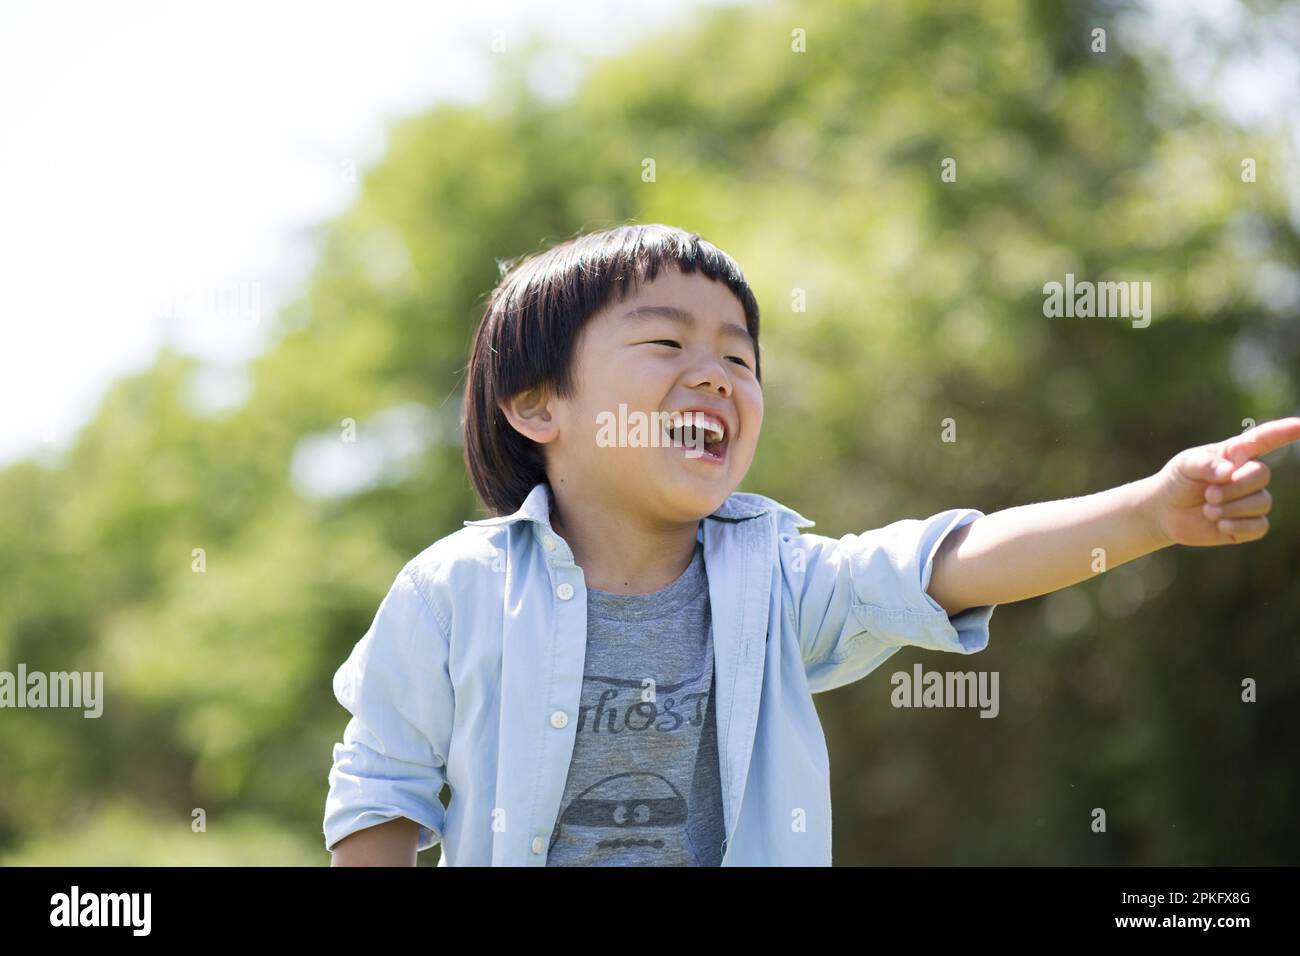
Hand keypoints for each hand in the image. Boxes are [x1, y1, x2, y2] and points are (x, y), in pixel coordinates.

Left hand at [1148, 417, 1299, 546]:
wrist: (1166, 511)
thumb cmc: (1178, 480)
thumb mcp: (1185, 465)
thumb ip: (1205, 464)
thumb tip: (1229, 471)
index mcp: (1236, 454)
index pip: (1265, 439)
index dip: (1285, 431)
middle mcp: (1248, 475)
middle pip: (1262, 475)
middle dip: (1235, 486)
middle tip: (1209, 494)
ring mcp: (1250, 499)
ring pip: (1263, 502)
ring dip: (1232, 507)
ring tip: (1208, 509)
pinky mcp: (1248, 524)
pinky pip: (1260, 526)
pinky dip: (1239, 526)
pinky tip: (1219, 525)